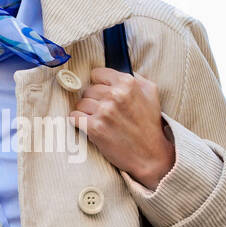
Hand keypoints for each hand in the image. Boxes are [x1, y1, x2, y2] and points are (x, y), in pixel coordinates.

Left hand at [67, 67, 175, 189]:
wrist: (151, 155)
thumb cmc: (150, 125)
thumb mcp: (151, 93)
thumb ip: (136, 78)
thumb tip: (119, 71)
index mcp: (128, 83)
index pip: (97, 73)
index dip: (100, 84)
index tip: (104, 93)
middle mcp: (115, 95)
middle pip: (88, 89)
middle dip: (94, 100)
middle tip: (106, 112)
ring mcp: (104, 112)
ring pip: (80, 103)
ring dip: (87, 112)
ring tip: (100, 121)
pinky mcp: (95, 128)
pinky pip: (74, 117)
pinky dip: (78, 121)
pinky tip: (89, 126)